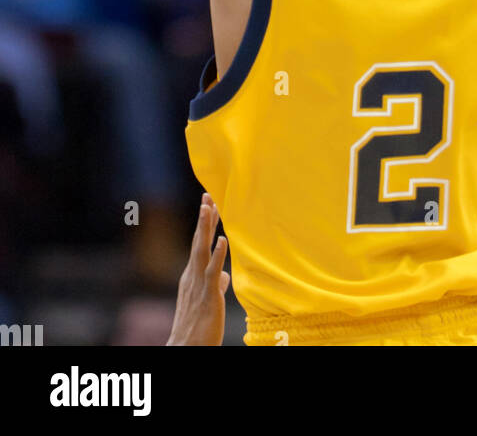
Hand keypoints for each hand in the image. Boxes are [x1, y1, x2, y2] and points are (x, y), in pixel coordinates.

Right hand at [166, 194, 229, 345]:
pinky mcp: (208, 296)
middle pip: (198, 241)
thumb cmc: (197, 327)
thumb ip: (215, 285)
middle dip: (204, 218)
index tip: (209, 204)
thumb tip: (224, 275)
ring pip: (202, 250)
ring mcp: (198, 285)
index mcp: (192, 276)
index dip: (205, 225)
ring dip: (205, 228)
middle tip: (207, 195)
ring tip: (209, 207)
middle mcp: (192, 276)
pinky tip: (223, 240)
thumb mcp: (208, 301)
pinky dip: (218, 254)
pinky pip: (213, 272)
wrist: (185, 349)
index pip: (199, 245)